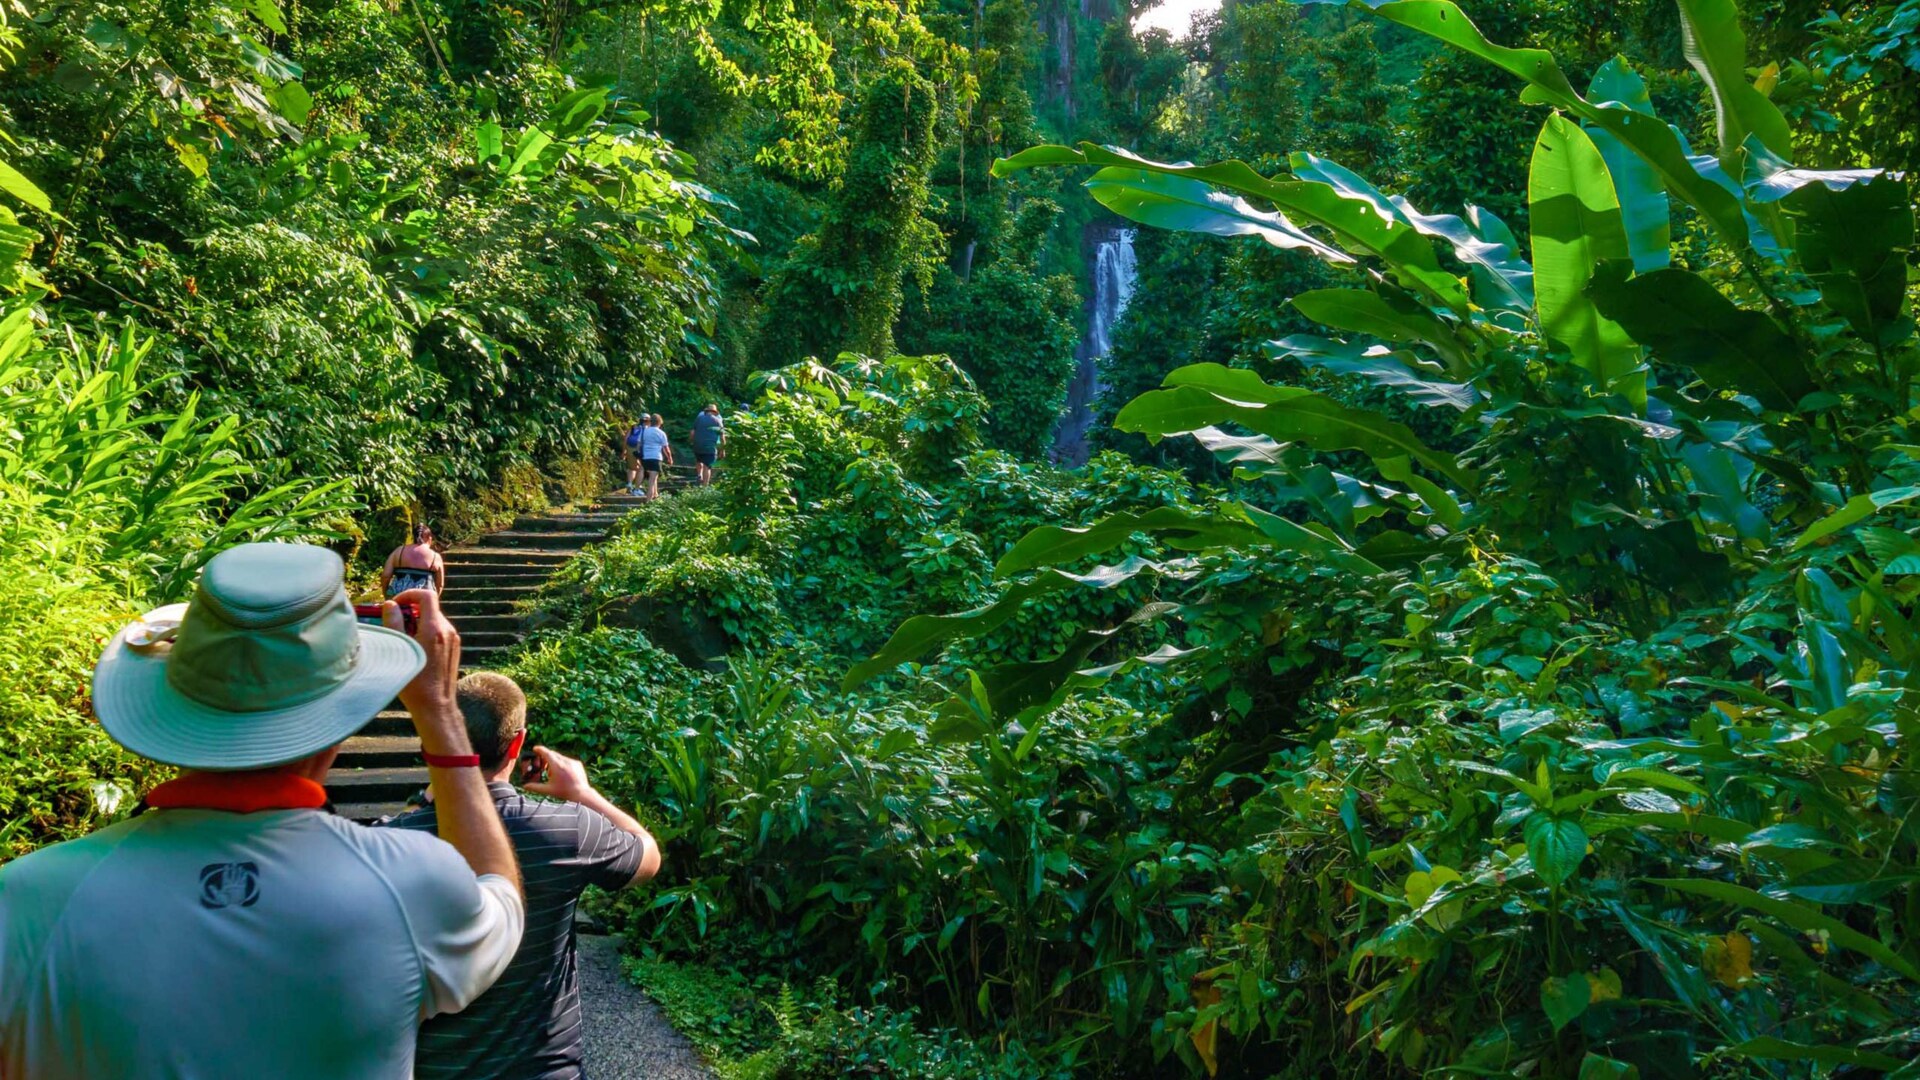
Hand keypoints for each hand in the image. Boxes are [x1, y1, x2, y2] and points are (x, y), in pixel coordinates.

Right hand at [387, 588, 462, 744]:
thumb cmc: (414, 682)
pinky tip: (415, 649)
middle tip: (394, 625)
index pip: (427, 595)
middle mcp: (448, 631)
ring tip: (403, 640)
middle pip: (429, 608)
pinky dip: (425, 632)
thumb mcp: (399, 649)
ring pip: (433, 620)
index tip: (396, 605)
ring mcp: (453, 639)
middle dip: (410, 611)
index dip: (409, 595)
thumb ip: (394, 623)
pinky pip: (438, 632)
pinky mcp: (454, 648)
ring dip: (416, 623)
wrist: (436, 705)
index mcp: (435, 628)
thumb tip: (391, 605)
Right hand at [522, 746, 593, 802]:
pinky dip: (563, 763)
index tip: (535, 748)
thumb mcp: (548, 790)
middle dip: (546, 757)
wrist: (581, 794)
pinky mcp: (578, 764)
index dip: (540, 750)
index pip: (546, 753)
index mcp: (557, 766)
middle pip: (553, 754)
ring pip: (560, 757)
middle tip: (541, 764)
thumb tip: (525, 786)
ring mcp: (572, 761)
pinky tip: (562, 774)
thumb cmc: (564, 792)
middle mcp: (565, 761)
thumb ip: (535, 787)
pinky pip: (568, 760)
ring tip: (552, 773)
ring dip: (554, 761)